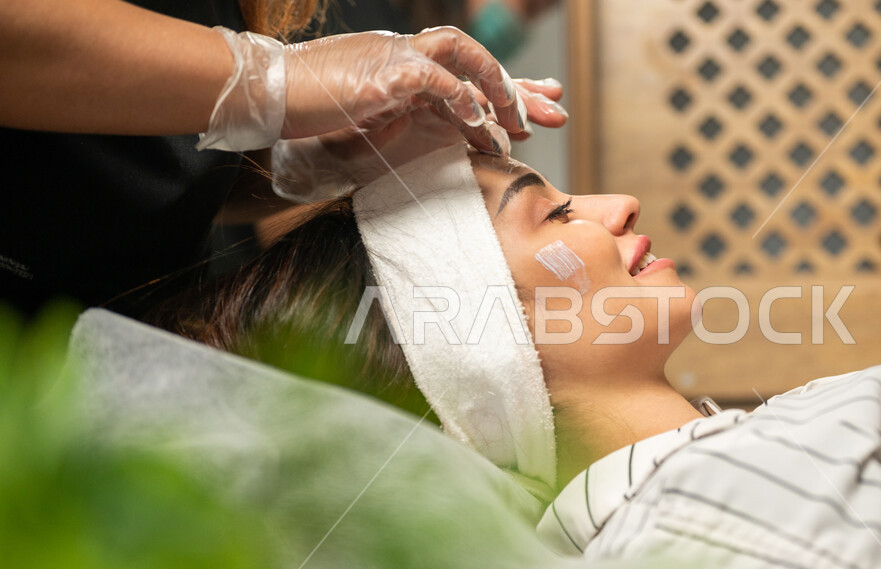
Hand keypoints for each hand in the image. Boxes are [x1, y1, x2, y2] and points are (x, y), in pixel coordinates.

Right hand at [199, 26, 528, 151]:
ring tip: (522, 124)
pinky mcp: (383, 73)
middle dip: (517, 88)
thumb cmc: (307, 109)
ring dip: (497, 91)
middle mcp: (405, 53)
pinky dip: (463, 101)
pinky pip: (437, 80)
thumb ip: (404, 122)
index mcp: (402, 64)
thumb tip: (438, 139)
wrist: (262, 92)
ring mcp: (395, 57)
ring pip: (464, 59)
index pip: (464, 70)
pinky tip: (481, 125)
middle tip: (555, 110)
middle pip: (475, 59)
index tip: (536, 105)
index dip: (503, 86)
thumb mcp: (367, 118)